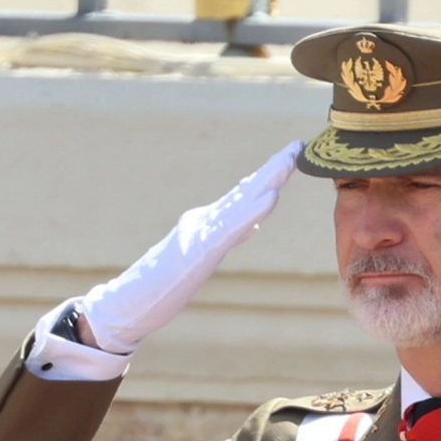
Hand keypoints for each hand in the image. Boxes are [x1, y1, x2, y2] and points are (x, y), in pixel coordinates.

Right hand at [75, 142, 305, 354]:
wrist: (144, 294)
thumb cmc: (174, 274)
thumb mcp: (206, 251)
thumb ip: (229, 236)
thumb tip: (251, 227)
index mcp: (215, 221)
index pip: (248, 194)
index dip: (270, 175)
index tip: (291, 155)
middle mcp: (213, 220)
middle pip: (249, 191)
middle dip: (273, 169)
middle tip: (296, 146)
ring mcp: (207, 230)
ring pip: (244, 202)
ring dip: (267, 181)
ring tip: (288, 161)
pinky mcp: (204, 248)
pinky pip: (234, 228)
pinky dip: (253, 213)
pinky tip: (270, 200)